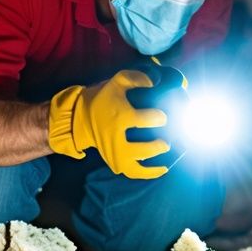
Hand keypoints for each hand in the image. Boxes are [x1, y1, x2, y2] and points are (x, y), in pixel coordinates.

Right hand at [48, 70, 171, 178]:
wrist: (83, 118)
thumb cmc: (104, 98)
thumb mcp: (118, 81)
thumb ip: (138, 78)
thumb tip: (156, 82)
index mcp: (120, 117)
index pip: (147, 120)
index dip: (160, 118)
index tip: (164, 116)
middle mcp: (117, 139)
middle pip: (146, 148)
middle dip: (162, 143)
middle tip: (169, 136)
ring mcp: (115, 154)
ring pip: (141, 163)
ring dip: (157, 157)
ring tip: (166, 146)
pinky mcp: (116, 163)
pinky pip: (135, 172)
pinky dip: (151, 172)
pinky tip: (164, 167)